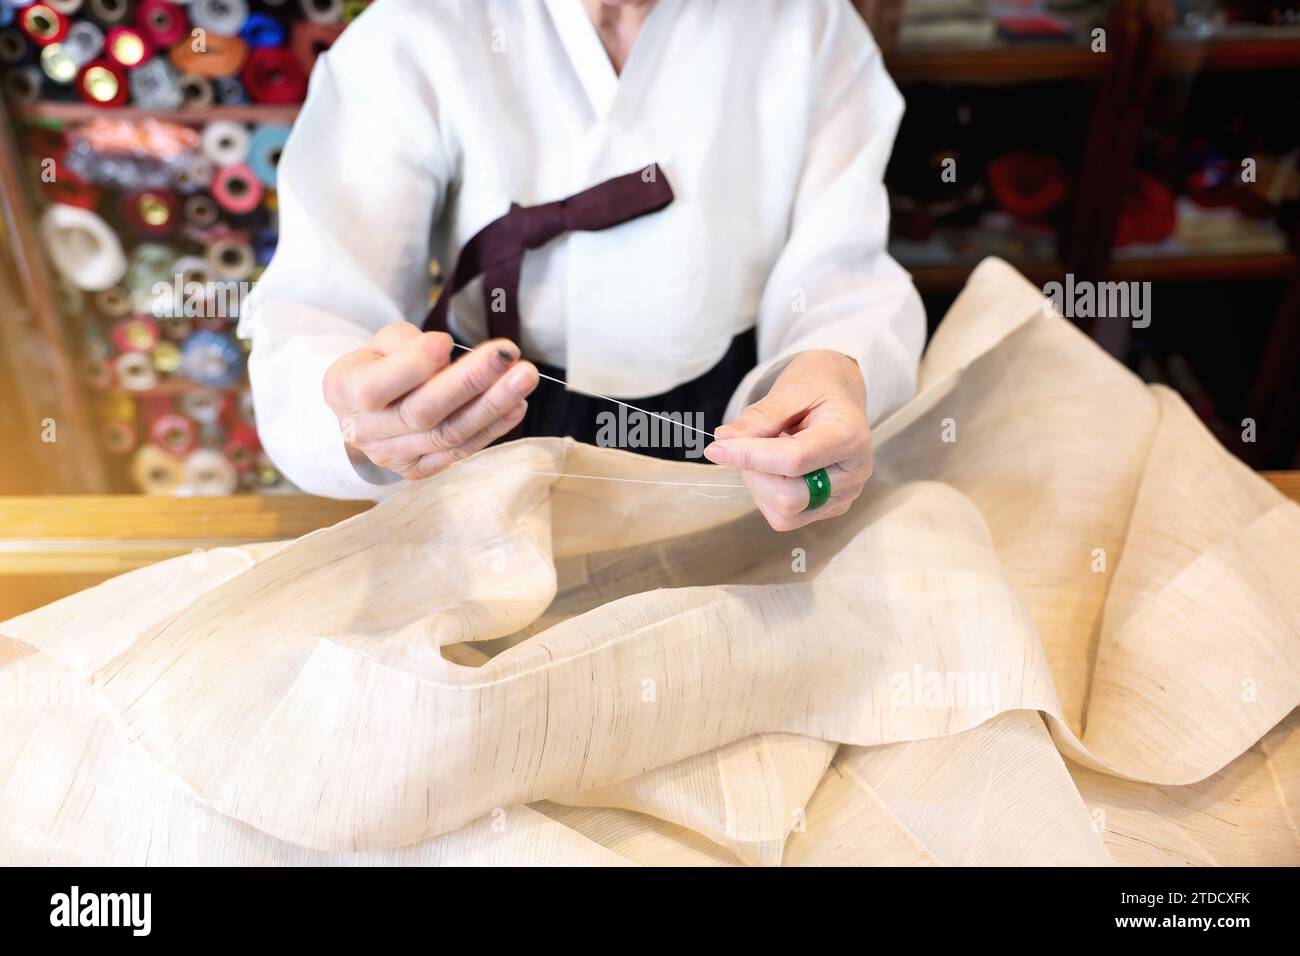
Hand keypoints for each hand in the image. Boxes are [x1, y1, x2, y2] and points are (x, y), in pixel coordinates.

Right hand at [323, 321, 538, 479]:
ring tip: (524, 377)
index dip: (412, 366)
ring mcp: (394, 456)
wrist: (365, 413)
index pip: (376, 387)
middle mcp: (365, 431)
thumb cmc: (378, 366)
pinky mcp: (420, 470)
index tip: (446, 341)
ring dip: (492, 406)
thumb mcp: (379, 344)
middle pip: (421, 413)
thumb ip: (405, 344)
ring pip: (448, 435)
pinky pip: (461, 451)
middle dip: (469, 382)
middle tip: (507, 355)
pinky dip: (492, 429)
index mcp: (342, 392)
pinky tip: (517, 405)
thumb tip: (444, 353)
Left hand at [703, 350, 872, 530]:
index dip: (750, 457)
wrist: (841, 392)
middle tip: (746, 445)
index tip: (716, 449)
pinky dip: (768, 495)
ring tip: (765, 453)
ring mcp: (845, 494)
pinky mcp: (831, 507)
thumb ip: (759, 418)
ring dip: (759, 485)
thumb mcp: (789, 389)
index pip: (794, 460)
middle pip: (790, 497)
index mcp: (849, 436)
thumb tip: (723, 441)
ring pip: (785, 512)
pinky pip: (787, 516)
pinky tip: (774, 469)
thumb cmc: (818, 385)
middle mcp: (854, 472)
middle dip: (755, 473)